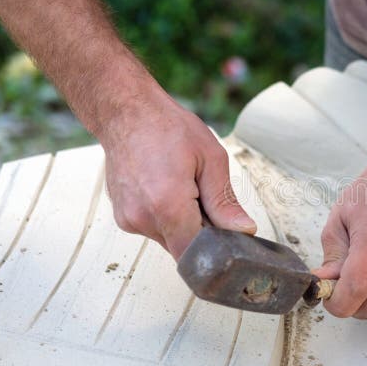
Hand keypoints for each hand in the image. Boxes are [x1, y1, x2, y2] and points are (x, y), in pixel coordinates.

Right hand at [100, 90, 256, 258]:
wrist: (126, 112)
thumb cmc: (167, 127)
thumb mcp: (210, 159)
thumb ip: (225, 201)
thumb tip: (243, 230)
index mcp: (168, 205)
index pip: (197, 253)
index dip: (217, 248)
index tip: (229, 233)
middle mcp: (143, 218)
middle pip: (184, 248)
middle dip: (202, 232)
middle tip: (206, 197)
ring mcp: (129, 219)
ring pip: (170, 239)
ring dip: (185, 224)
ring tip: (185, 187)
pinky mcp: (124, 217)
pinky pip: (155, 229)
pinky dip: (168, 217)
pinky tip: (168, 188)